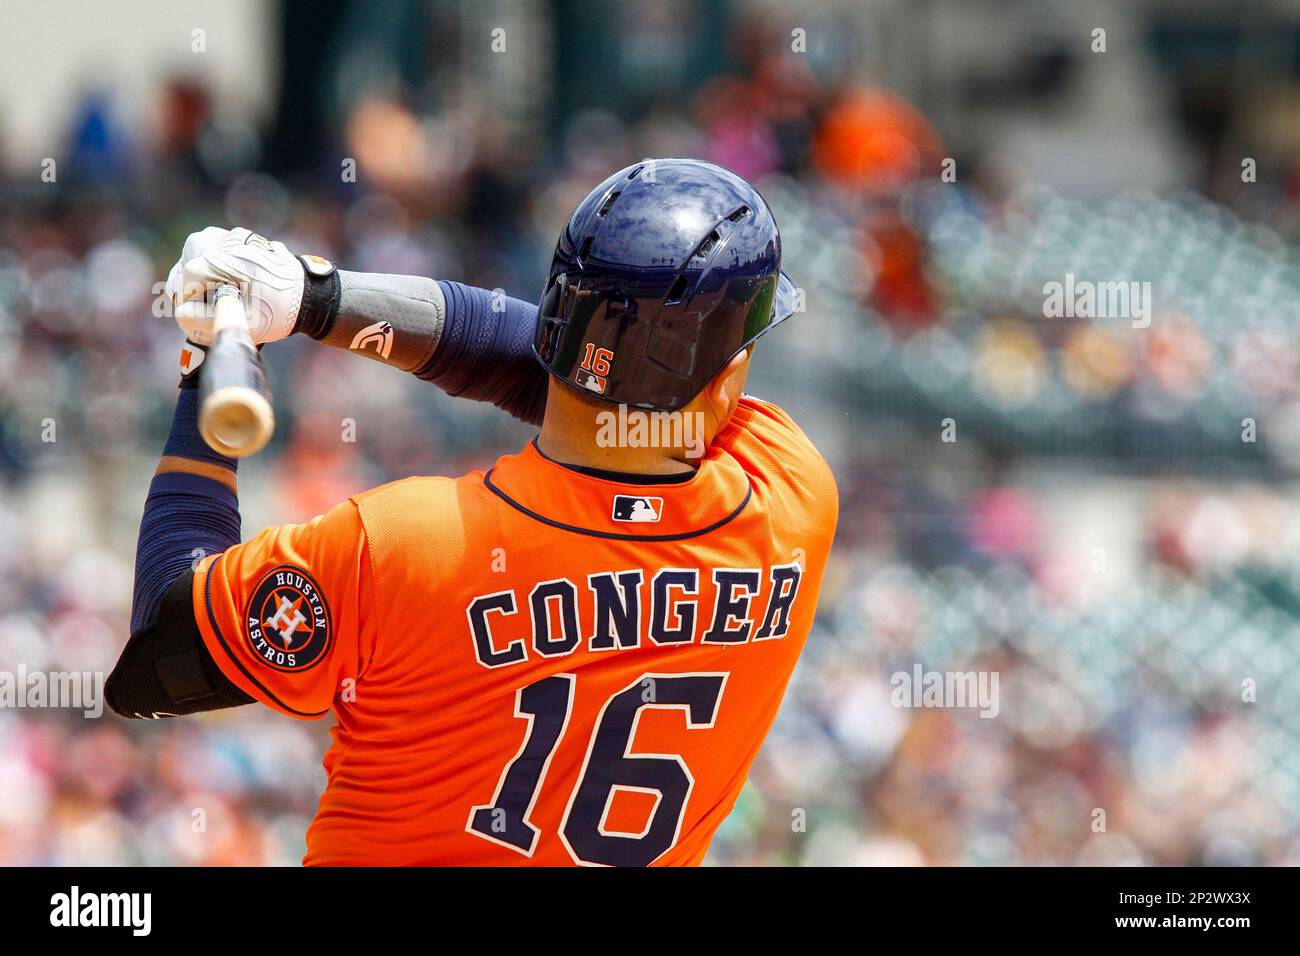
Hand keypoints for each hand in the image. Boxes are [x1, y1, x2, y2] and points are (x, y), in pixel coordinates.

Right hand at [165, 227, 304, 344]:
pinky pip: (213, 249)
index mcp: (220, 259)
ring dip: (199, 275)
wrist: (307, 295)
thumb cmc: (276, 311)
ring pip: (197, 253)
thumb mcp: (241, 322)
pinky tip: (223, 283)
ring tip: (211, 295)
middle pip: (188, 262)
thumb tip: (181, 311)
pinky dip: (212, 265)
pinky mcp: (240, 238)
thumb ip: (205, 320)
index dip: (187, 300)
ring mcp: (232, 236)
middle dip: (189, 286)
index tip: (193, 315)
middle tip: (200, 306)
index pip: (185, 279)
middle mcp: (223, 241)